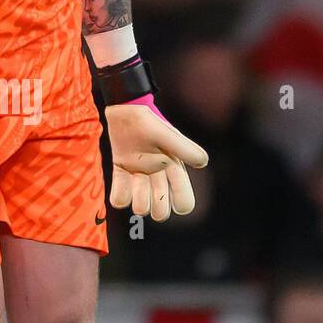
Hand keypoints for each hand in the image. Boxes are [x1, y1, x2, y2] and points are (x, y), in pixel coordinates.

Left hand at [106, 98, 208, 221]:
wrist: (125, 111)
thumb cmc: (150, 122)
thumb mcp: (168, 136)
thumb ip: (185, 149)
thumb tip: (203, 163)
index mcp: (174, 169)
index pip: (184, 201)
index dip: (181, 204)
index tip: (174, 198)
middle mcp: (158, 176)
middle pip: (161, 210)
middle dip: (157, 207)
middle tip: (151, 188)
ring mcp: (139, 176)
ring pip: (140, 207)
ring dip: (138, 199)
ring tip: (136, 180)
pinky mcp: (121, 172)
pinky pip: (119, 198)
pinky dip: (119, 197)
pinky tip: (123, 181)